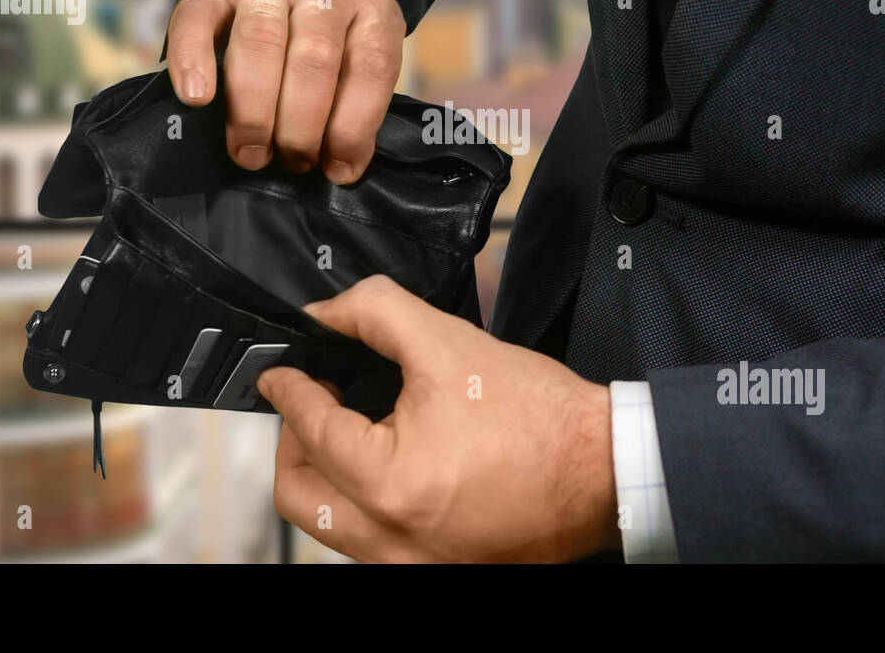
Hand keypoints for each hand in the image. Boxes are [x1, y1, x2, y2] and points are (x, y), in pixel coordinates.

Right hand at [165, 0, 405, 182]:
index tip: (338, 169)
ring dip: (255, 108)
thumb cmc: (328, 58)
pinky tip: (196, 99)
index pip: (372, 65)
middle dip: (302, 125)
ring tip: (250, 152)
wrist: (285, 2)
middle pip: (315, 57)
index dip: (354, 125)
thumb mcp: (356, 76)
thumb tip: (339, 168)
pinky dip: (194, 59)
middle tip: (292, 163)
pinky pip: (197, 17)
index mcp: (372, 12)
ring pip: (261, 38)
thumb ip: (352, 114)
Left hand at [257, 275, 621, 562]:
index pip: (309, 429)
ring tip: (352, 429)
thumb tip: (325, 314)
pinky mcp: (435, 572)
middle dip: (295, 440)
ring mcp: (413, 566)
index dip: (289, 389)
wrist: (604, 469)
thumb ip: (375, 313)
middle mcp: (392, 541)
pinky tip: (389, 463)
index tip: (280, 374)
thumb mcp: (448, 342)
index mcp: (389, 484)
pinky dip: (363, 502)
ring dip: (327, 474)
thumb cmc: (539, 416)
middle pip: (299, 494)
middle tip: (314, 401)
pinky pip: (369, 541)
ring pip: (331, 524)